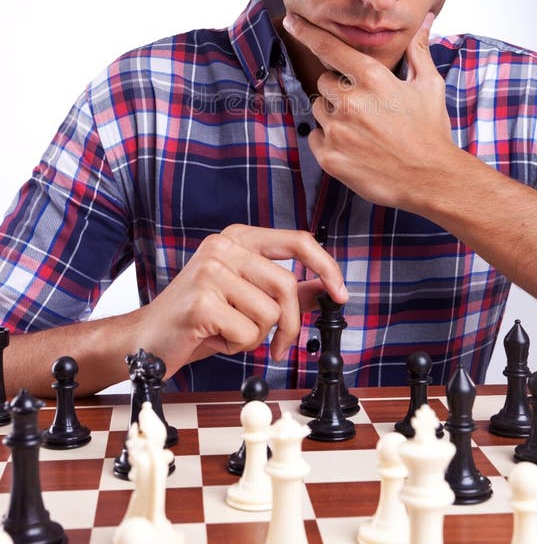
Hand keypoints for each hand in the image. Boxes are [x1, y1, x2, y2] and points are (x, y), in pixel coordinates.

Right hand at [142, 224, 347, 376]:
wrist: (145, 340)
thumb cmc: (198, 320)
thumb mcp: (246, 298)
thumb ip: (284, 290)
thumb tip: (324, 288)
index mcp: (238, 238)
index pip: (298, 241)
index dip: (326, 266)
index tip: (341, 294)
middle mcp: (224, 246)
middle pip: (288, 285)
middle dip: (289, 324)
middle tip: (278, 347)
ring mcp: (211, 270)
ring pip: (269, 312)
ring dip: (255, 337)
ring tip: (227, 333)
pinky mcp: (202, 300)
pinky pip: (247, 333)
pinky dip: (236, 347)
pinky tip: (213, 339)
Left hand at [282, 12, 454, 210]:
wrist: (432, 178)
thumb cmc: (431, 130)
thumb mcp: (428, 85)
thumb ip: (417, 50)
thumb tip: (425, 21)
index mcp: (372, 78)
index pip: (329, 47)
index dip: (307, 32)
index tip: (291, 22)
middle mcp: (350, 101)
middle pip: (324, 82)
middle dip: (339, 90)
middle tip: (365, 107)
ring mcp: (337, 130)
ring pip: (318, 109)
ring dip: (334, 115)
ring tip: (362, 129)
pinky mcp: (330, 157)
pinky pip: (315, 137)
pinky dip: (329, 140)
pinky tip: (354, 146)